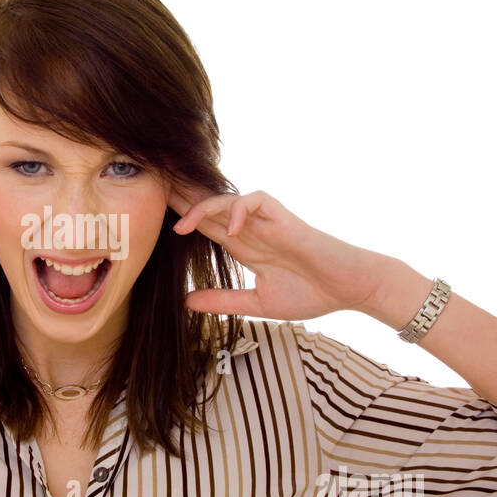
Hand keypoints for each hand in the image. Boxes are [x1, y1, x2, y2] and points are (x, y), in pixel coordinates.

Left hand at [168, 184, 393, 320]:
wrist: (348, 290)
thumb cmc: (311, 294)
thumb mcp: (257, 303)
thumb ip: (223, 300)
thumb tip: (185, 301)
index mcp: (241, 245)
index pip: (203, 224)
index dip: (177, 217)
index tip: (148, 217)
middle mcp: (249, 228)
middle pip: (207, 204)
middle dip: (178, 198)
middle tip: (147, 193)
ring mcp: (265, 221)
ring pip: (226, 199)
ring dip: (202, 207)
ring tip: (182, 228)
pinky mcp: (284, 218)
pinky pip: (256, 200)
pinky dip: (240, 209)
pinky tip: (230, 229)